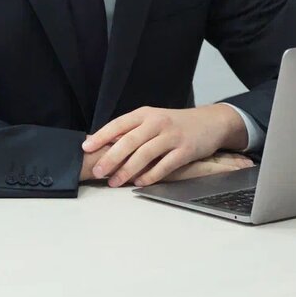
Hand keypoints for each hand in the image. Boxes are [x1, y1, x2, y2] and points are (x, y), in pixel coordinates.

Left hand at [81, 104, 245, 188]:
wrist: (209, 122)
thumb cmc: (175, 124)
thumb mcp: (153, 120)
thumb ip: (133, 131)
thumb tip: (105, 147)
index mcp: (145, 114)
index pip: (119, 124)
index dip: (101, 136)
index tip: (86, 148)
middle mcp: (157, 122)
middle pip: (130, 140)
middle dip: (111, 157)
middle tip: (98, 171)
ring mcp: (172, 136)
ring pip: (145, 154)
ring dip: (127, 170)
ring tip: (114, 182)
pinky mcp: (185, 151)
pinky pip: (164, 165)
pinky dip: (150, 175)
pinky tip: (139, 183)